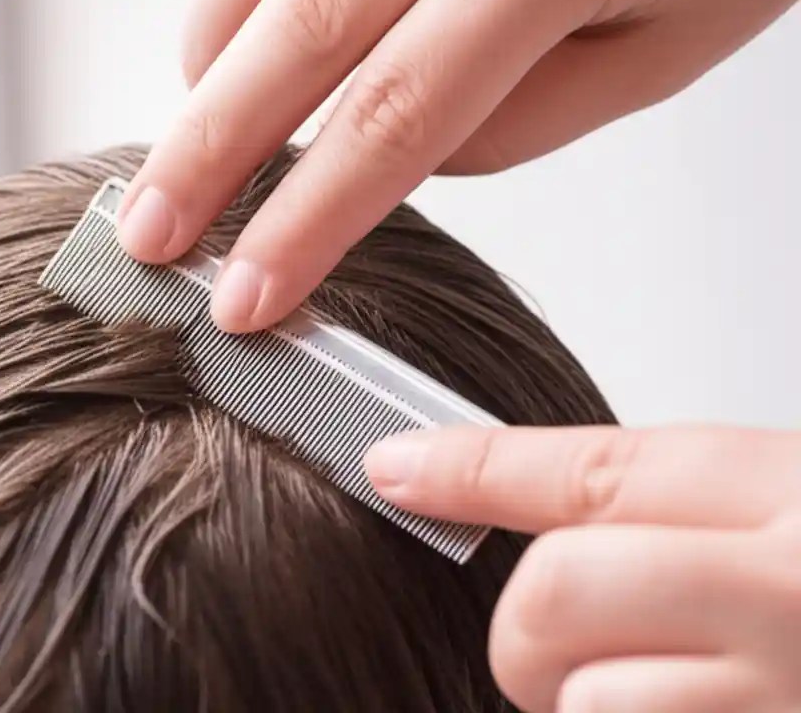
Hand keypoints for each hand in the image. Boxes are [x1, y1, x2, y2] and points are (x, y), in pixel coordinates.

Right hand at [118, 0, 798, 331]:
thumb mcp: (657, 48)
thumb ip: (512, 123)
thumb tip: (380, 160)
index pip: (393, 119)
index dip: (306, 220)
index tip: (246, 299)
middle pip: (295, 40)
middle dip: (205, 152)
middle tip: (146, 241)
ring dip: (213, 73)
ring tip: (199, 150)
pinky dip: (237, 9)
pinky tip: (241, 53)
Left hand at [364, 426, 800, 712]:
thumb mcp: (798, 514)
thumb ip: (690, 520)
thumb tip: (544, 523)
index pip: (597, 472)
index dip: (473, 467)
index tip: (394, 467)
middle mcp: (796, 599)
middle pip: (555, 596)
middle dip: (528, 634)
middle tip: (556, 648)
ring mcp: (783, 699)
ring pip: (590, 706)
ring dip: (594, 711)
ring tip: (675, 698)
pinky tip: (705, 712)